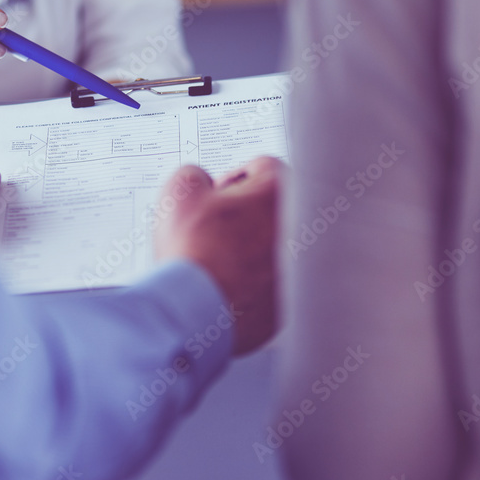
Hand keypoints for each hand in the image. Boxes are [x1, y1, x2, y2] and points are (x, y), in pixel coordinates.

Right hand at [155, 157, 282, 355]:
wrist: (194, 310)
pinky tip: (228, 283)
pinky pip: (271, 283)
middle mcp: (299, 228)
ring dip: (251, 248)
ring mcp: (298, 268)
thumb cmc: (194, 253)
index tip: (219, 196)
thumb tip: (200, 182)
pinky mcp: (288, 301)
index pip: (262, 169)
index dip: (232, 180)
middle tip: (219, 226)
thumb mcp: (180, 192)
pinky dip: (253, 282)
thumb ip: (195, 174)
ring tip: (220, 258)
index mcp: (279, 192)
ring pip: (274, 247)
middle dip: (248, 214)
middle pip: (273, 209)